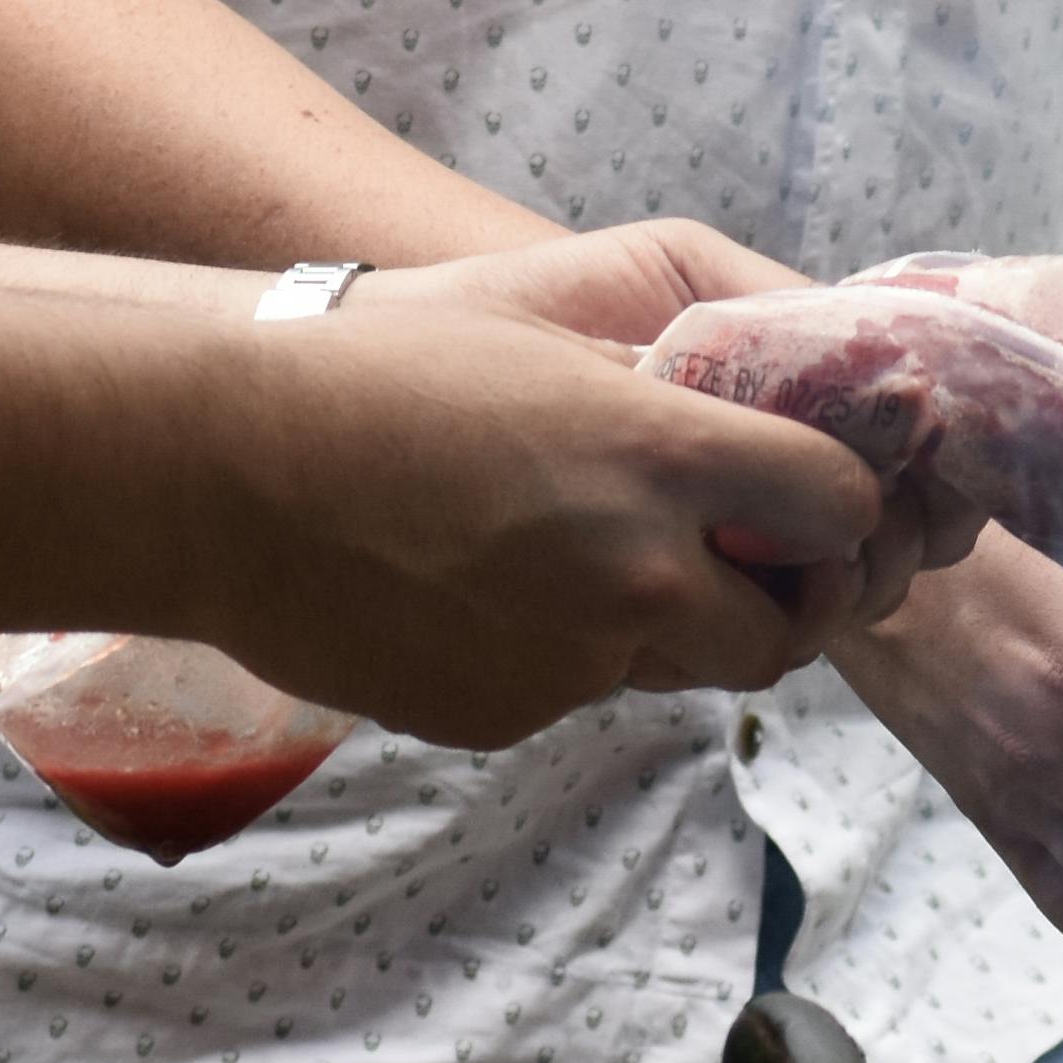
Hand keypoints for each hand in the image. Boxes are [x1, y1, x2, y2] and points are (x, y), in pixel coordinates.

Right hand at [200, 235, 905, 744]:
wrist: (216, 476)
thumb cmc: (375, 379)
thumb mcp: (550, 346)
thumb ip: (671, 400)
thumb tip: (761, 436)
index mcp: (657, 456)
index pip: (841, 504)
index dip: (846, 505)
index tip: (822, 494)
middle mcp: (635, 574)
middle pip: (788, 632)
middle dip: (781, 601)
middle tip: (745, 561)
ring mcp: (569, 662)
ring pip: (676, 668)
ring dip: (668, 628)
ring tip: (587, 558)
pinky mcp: (506, 716)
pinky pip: (573, 693)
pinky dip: (559, 652)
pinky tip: (485, 590)